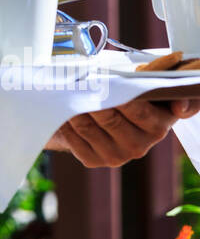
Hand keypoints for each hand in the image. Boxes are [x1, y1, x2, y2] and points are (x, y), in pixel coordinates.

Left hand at [46, 96, 197, 167]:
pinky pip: (75, 139)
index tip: (112, 88)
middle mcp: (141, 145)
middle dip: (92, 97)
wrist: (106, 116)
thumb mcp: (146, 84)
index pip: (140, 111)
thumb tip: (173, 83)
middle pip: (110, 117)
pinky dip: (67, 123)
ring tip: (68, 92)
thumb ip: (154, 78)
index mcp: (159, 123)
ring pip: (88, 126)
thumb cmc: (129, 96)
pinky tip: (65, 110)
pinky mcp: (94, 160)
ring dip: (75, 107)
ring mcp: (118, 155)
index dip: (127, 101)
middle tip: (79, 81)